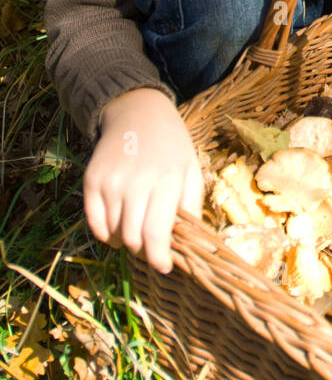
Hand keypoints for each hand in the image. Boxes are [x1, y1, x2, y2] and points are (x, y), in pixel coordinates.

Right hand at [84, 88, 203, 273]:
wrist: (137, 112)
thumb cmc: (171, 144)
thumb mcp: (191, 169)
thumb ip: (191, 205)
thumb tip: (189, 241)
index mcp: (165, 180)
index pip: (156, 234)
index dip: (159, 258)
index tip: (164, 267)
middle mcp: (135, 182)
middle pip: (133, 238)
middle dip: (144, 251)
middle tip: (152, 247)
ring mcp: (110, 182)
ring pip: (113, 233)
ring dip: (126, 241)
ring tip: (137, 232)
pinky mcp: (91, 180)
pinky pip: (94, 222)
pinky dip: (106, 233)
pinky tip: (118, 228)